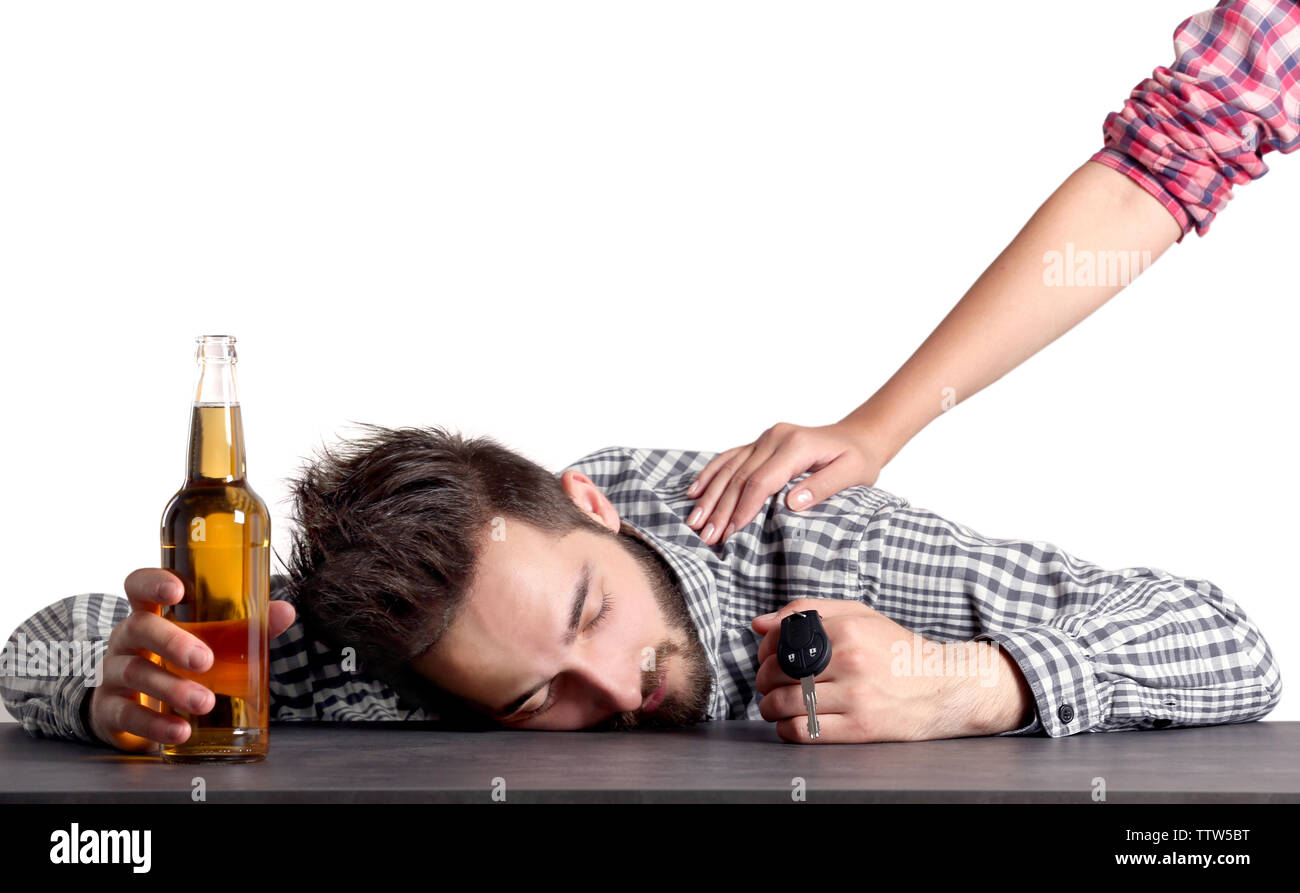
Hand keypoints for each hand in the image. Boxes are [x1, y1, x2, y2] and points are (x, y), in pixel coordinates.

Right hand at [88, 568, 296, 751]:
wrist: (130, 707)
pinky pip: (126, 714)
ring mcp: (112, 672)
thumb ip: (242, 628)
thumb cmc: (173, 662)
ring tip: (205, 702)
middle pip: (139, 628)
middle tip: (205, 660)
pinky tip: (180, 731)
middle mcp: (126, 638)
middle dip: (173, 643)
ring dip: (172, 688)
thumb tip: (285, 612)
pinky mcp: (109, 708)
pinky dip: (155, 724)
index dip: (153, 583)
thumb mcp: (203, 642)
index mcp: (149, 613)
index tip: (176, 590)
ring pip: (135, 672)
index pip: (139, 586)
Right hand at [685, 421, 884, 545]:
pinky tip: (695, 491)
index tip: (730, 534)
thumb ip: (823, 487)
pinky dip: (711, 474)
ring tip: (694, 522)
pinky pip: (730, 457)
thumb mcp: (852, 474)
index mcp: (795, 445)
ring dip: (710, 496)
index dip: (743, 508)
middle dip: (720, 509)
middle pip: (740, 477)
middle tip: (706, 537)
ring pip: (730, 468)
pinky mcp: (761, 442)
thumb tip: (792, 503)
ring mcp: (765, 438)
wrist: (859, 436)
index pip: (761, 481)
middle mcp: (775, 437)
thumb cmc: (858, 459)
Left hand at [751, 598, 1031, 743]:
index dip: (765, 651)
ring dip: (769, 707)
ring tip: (773, 706)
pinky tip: (790, 723)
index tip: (767, 658)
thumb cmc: (897, 649)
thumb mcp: (859, 616)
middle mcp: (850, 662)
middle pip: (778, 673)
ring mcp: (855, 696)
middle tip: (767, 684)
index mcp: (846, 630)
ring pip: (786, 704)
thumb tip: (760, 624)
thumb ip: (808, 612)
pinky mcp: (861, 727)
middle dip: (763, 681)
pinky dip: (786, 729)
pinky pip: (805, 731)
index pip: (781, 640)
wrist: (945, 686)